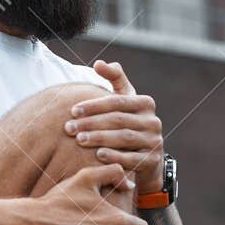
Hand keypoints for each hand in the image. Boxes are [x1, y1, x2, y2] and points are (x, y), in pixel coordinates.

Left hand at [63, 60, 164, 195]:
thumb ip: (114, 78)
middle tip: (69, 128)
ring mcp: (155, 141)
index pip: (116, 101)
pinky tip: (98, 155)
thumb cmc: (128, 123)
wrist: (146, 158)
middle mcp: (153, 121)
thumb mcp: (124, 99)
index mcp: (146, 103)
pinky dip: (115, 156)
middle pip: (118, 119)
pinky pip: (132, 158)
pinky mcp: (153, 161)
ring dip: (99, 138)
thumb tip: (98, 63)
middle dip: (91, 123)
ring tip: (79, 139)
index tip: (72, 111)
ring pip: (124, 138)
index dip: (93, 105)